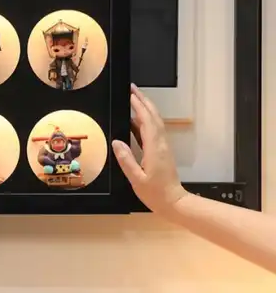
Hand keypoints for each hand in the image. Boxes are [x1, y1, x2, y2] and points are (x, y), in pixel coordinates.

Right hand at [112, 85, 186, 213]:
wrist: (174, 202)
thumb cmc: (156, 193)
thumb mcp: (136, 179)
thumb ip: (126, 160)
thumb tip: (117, 142)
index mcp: (154, 148)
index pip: (147, 121)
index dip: (139, 106)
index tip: (131, 94)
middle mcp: (161, 144)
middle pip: (153, 117)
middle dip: (144, 101)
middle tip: (132, 90)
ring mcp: (163, 147)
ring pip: (155, 122)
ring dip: (145, 109)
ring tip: (133, 100)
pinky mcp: (162, 151)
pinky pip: (154, 131)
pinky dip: (145, 122)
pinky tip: (134, 122)